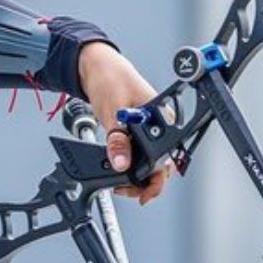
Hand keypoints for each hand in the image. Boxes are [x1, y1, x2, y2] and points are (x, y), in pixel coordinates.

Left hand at [78, 41, 170, 204]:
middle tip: (124, 191)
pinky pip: (137, 153)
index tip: (143, 195)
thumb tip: (121, 163)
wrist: (97, 67)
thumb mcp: (114, 111)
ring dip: (135, 174)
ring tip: (120, 184)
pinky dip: (129, 163)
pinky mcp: (136, 130)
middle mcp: (158, 126)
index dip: (155, 180)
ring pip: (148, 160)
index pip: (165, 159)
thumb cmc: (111, 79)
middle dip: (143, 182)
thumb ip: (118, 139)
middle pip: (158, 164)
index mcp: (162, 119)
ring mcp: (148, 129)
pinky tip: (119, 168)